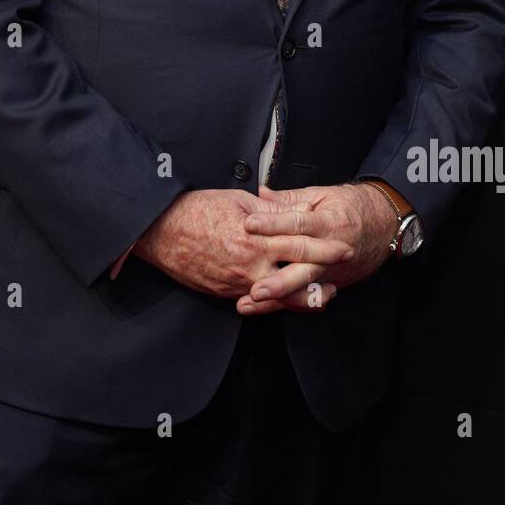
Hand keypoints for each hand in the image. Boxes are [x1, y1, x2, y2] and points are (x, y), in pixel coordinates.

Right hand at [133, 188, 353, 299]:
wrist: (161, 231)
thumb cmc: (198, 210)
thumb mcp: (240, 202)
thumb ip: (274, 211)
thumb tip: (303, 211)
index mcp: (257, 238)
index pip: (300, 244)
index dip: (324, 248)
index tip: (343, 248)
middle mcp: (251, 265)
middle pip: (296, 278)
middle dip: (321, 278)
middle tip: (340, 279)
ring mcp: (238, 283)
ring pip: (279, 299)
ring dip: (302, 299)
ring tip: (321, 296)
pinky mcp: (226, 293)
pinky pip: (257, 302)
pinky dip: (275, 302)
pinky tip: (285, 299)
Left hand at [235, 181, 396, 314]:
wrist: (384, 226)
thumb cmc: (353, 207)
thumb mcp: (323, 194)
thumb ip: (290, 198)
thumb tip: (262, 194)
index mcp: (329, 222)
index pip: (298, 224)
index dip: (273, 224)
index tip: (249, 225)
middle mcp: (331, 250)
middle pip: (303, 265)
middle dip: (277, 278)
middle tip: (254, 285)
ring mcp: (331, 271)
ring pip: (303, 287)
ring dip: (277, 296)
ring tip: (253, 300)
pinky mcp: (330, 282)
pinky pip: (306, 296)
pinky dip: (286, 303)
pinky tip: (266, 309)